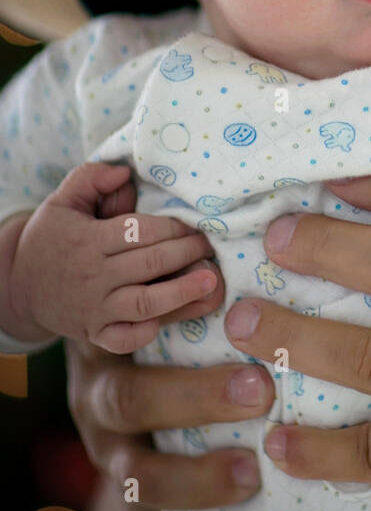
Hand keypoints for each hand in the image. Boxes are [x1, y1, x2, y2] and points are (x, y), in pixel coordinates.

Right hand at [10, 162, 218, 351]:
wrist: (20, 287)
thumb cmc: (51, 238)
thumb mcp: (62, 201)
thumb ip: (90, 178)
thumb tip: (125, 170)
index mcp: (89, 240)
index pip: (139, 232)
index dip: (173, 227)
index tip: (196, 223)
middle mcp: (93, 277)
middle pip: (150, 264)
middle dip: (187, 253)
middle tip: (212, 245)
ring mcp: (95, 309)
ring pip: (144, 304)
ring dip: (181, 293)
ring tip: (211, 282)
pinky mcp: (95, 333)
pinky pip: (124, 340)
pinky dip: (146, 333)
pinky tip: (168, 318)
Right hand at [66, 171, 273, 510]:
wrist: (123, 392)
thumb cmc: (169, 310)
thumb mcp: (169, 269)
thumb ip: (191, 235)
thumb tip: (240, 183)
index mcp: (117, 322)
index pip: (130, 313)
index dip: (171, 301)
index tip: (227, 293)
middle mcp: (105, 381)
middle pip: (130, 391)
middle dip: (194, 390)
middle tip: (261, 385)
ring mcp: (111, 438)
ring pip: (137, 459)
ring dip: (197, 459)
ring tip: (259, 444)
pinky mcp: (131, 477)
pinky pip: (152, 494)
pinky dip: (198, 490)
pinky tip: (251, 482)